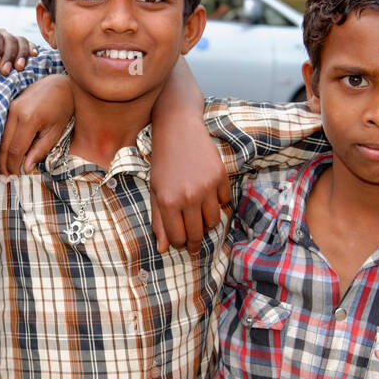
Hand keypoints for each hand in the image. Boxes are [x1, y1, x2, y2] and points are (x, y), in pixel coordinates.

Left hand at [0, 23, 36, 75]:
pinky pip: (27, 44)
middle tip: (5, 72)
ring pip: (19, 40)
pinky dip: (31, 48)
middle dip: (8, 55)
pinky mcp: (16, 48)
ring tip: (18, 69)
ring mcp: (7, 40)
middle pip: (7, 38)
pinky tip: (34, 56)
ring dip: (21, 54)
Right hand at [0, 72, 73, 174]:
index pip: (16, 149)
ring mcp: (10, 107)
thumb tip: (25, 168)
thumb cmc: (63, 107)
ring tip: (4, 170)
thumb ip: (40, 150)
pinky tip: (6, 155)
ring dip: (1, 155)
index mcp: (29, 118)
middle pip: (3, 144)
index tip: (14, 178)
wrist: (60, 84)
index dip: (13, 166)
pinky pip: (3, 129)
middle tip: (4, 179)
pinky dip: (4, 143)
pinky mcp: (9, 106)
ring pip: (0, 137)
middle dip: (3, 164)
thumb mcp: (55, 131)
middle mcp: (15, 111)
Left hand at [148, 112, 229, 253]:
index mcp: (168, 202)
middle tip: (194, 244)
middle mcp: (188, 197)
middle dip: (195, 242)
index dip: (180, 244)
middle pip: (197, 233)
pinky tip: (208, 195)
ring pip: (213, 221)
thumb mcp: (155, 191)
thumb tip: (163, 249)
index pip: (178, 238)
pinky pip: (224, 202)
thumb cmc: (162, 162)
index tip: (181, 244)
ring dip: (206, 223)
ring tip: (199, 217)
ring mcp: (207, 187)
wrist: (178, 129)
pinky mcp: (221, 176)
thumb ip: (159, 221)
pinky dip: (217, 202)